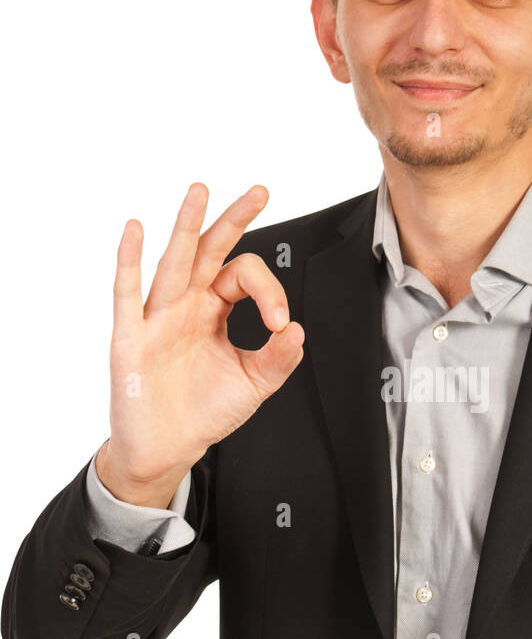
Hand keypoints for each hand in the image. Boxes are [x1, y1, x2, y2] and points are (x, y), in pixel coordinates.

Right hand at [96, 182, 303, 506]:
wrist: (168, 447)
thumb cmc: (204, 411)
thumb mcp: (252, 385)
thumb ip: (278, 358)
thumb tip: (297, 330)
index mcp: (215, 311)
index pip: (243, 278)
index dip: (267, 292)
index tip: (278, 323)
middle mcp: (187, 305)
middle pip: (210, 251)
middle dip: (233, 220)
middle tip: (260, 192)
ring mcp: (158, 317)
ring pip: (173, 262)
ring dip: (186, 225)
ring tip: (200, 191)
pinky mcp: (131, 336)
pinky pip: (128, 293)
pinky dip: (129, 261)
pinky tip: (134, 230)